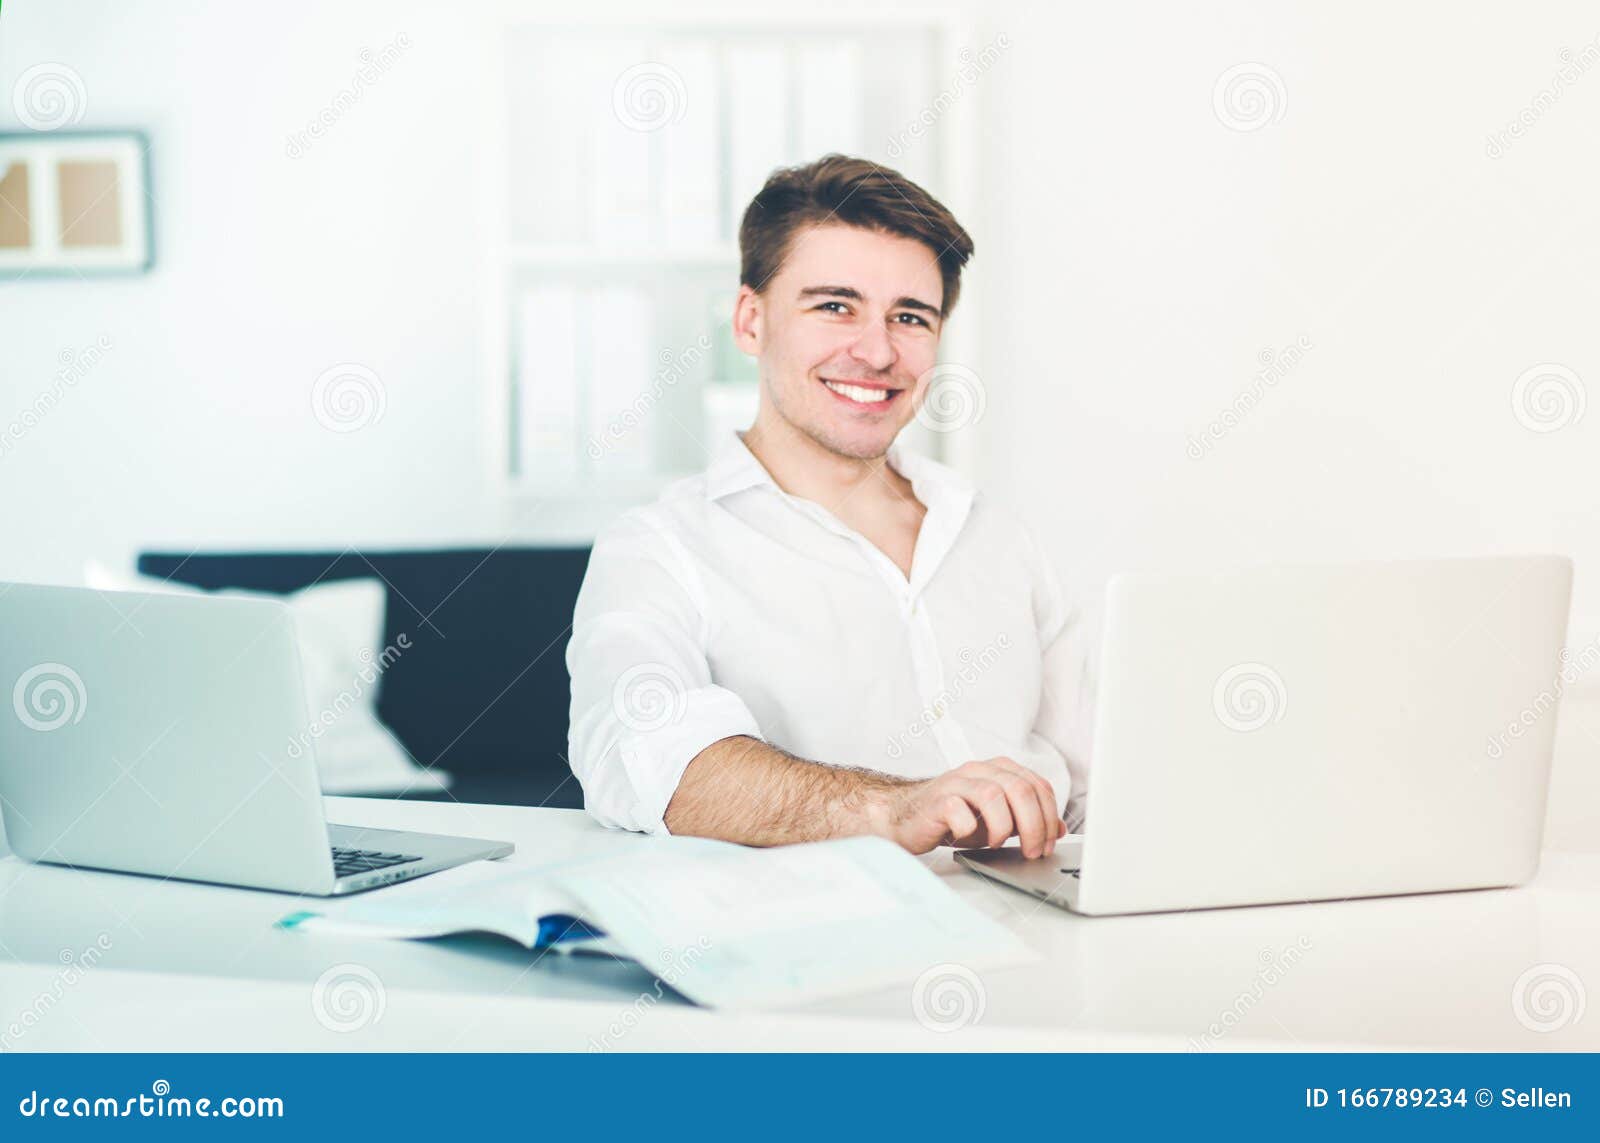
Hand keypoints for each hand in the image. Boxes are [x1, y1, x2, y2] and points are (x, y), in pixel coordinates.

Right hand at [875, 757, 1064, 857]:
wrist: (904, 818)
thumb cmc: (951, 818)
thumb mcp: (996, 819)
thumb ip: (1025, 819)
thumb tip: (1059, 829)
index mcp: (998, 770)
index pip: (1038, 786)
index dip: (1049, 817)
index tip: (1049, 843)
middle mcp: (979, 770)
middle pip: (1020, 789)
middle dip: (1034, 825)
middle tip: (1031, 851)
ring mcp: (956, 782)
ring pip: (994, 794)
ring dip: (1003, 827)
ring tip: (997, 845)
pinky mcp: (936, 800)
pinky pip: (959, 810)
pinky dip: (969, 829)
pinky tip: (967, 838)